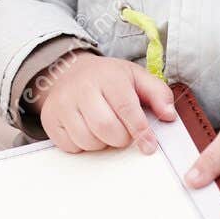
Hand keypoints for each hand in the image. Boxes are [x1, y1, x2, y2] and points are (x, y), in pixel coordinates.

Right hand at [27, 49, 176, 154]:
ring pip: (88, 140)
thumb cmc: (107, 79)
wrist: (67, 71)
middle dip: (121, 138)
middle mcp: (82, 88)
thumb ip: (158, 93)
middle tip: (123, 133)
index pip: (126, 108)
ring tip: (104, 130)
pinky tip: (87, 131)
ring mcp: (63, 104)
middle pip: (106, 128)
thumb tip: (169, 115)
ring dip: (102, 143)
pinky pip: (70, 146)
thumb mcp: (136, 77)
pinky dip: (83, 146)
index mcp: (107, 77)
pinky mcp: (50, 119)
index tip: (149, 146)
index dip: (140, 131)